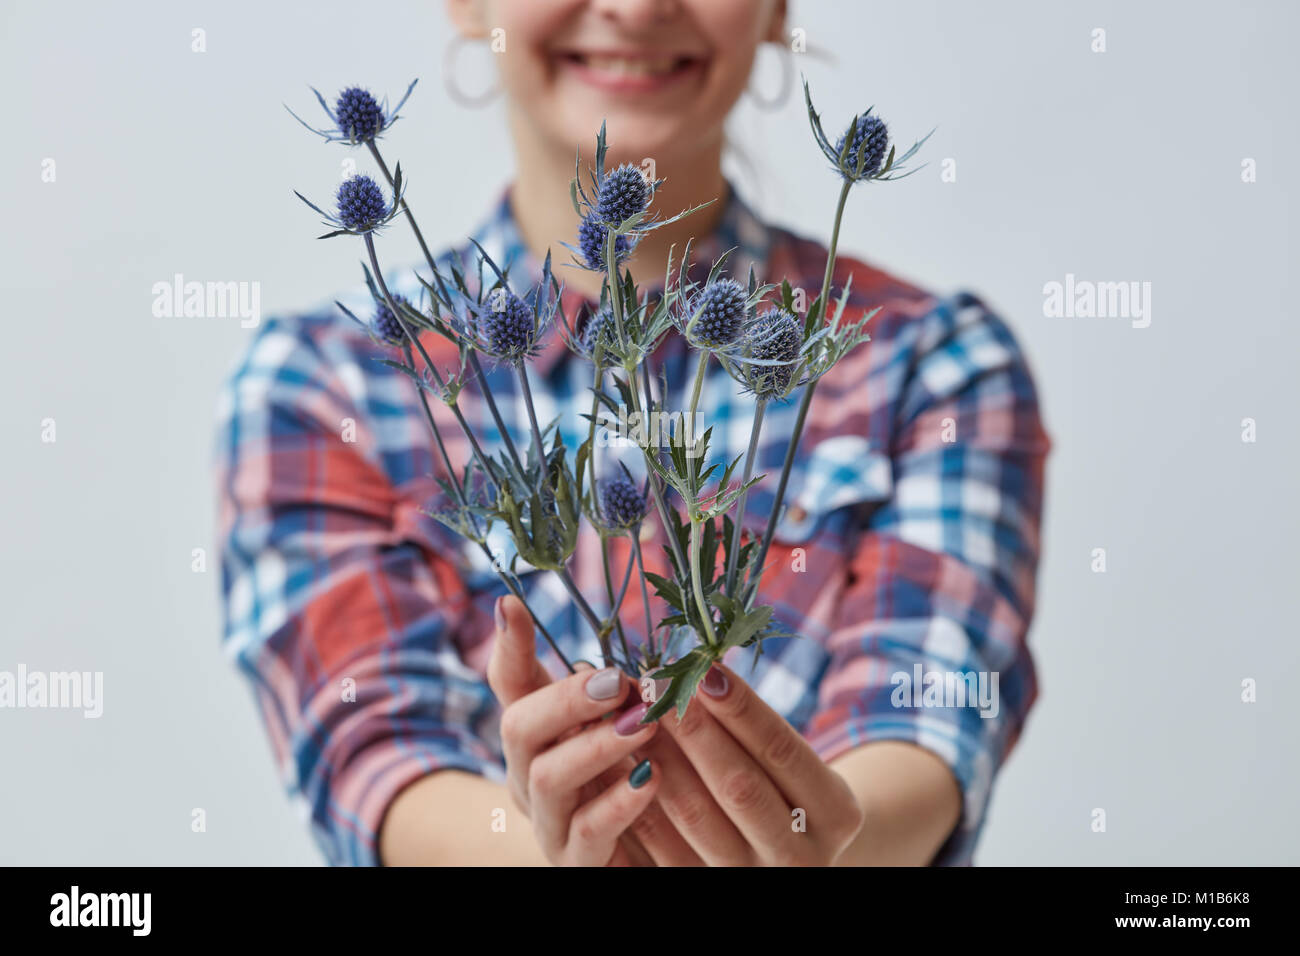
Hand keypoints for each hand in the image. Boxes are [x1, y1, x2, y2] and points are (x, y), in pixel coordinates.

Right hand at [487, 595, 695, 864]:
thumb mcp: (615, 721)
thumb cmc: (627, 777)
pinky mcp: (576, 860)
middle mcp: (529, 772)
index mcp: (537, 730)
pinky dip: (619, 803)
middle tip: (618, 682)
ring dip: (598, 746)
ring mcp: (548, 820)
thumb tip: (603, 629)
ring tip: (644, 725)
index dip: (509, 645)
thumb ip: (608, 682)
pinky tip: (650, 778)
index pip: (509, 681)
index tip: (511, 605)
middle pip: (518, 727)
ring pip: (547, 778)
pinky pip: (588, 832)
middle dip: (566, 699)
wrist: (642, 858)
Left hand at [641, 662, 864, 865]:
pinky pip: (662, 845)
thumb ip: (753, 728)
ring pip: (697, 815)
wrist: (783, 859)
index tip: (706, 669)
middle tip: (658, 684)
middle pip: (738, 785)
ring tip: (635, 714)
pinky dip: (639, 797)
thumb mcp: (792, 764)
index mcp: (836, 814)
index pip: (783, 751)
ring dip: (660, 758)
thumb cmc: (783, 789)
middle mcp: (801, 857)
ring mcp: (754, 881)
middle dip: (694, 728)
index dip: (743, 709)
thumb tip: (695, 669)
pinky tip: (624, 757)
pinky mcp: (703, 892)